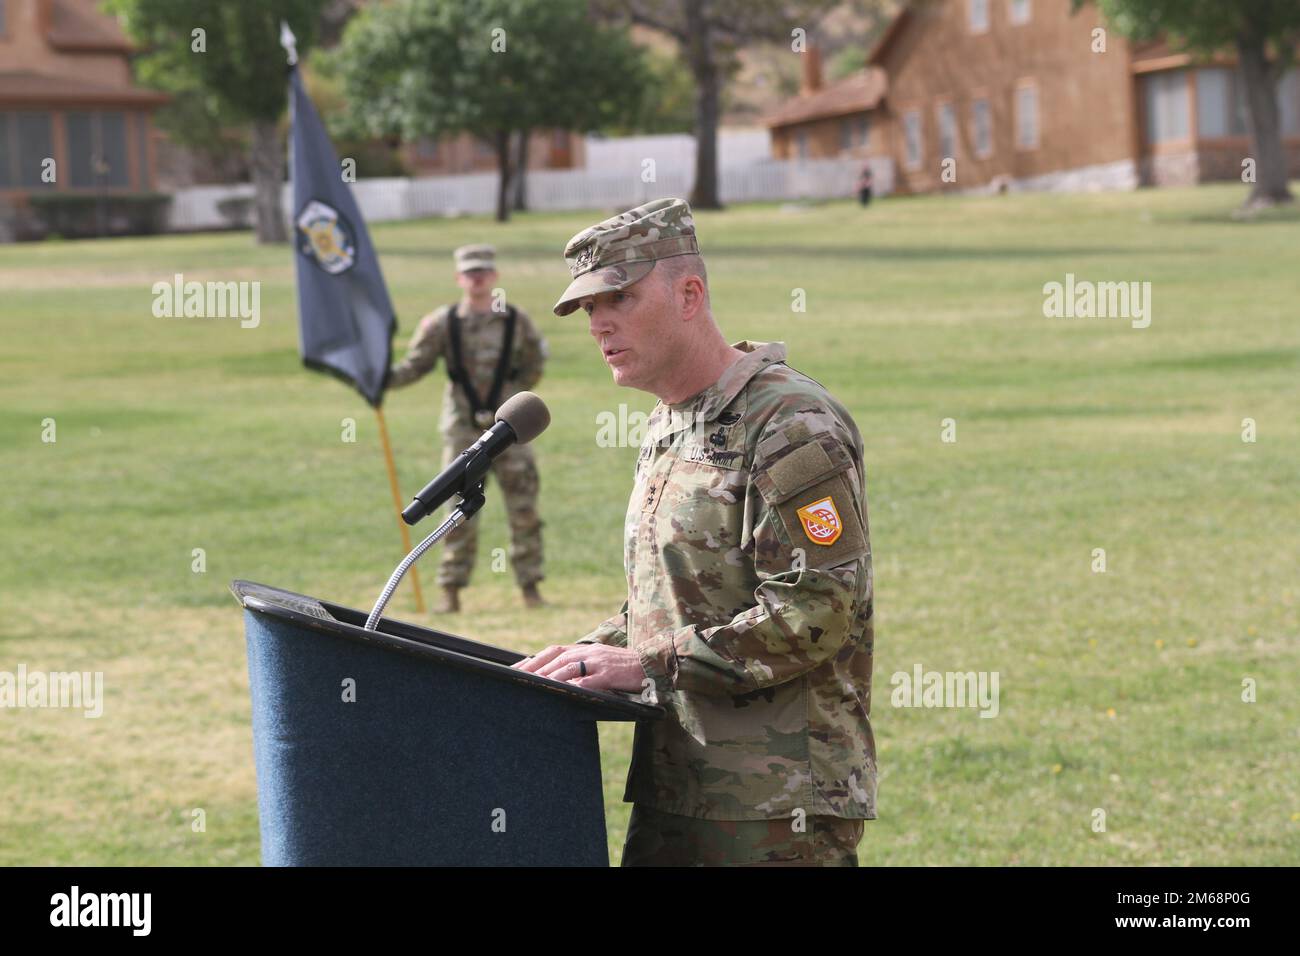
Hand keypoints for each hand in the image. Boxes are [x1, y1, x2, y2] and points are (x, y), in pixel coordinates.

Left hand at [511, 643, 645, 692]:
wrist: (651, 664)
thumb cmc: (623, 668)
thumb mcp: (599, 663)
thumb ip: (580, 669)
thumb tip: (557, 679)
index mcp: (584, 649)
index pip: (552, 652)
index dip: (532, 660)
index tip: (515, 670)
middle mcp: (588, 652)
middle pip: (555, 657)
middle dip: (533, 668)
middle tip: (516, 679)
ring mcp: (598, 662)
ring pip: (568, 667)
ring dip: (549, 676)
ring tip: (532, 685)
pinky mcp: (609, 674)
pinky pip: (588, 680)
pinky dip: (574, 686)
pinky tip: (562, 693)